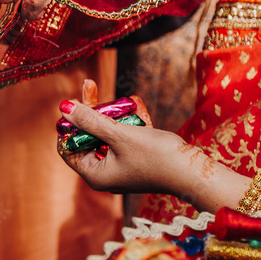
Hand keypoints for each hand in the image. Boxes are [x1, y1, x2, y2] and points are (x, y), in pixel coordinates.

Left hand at [59, 95, 209, 196]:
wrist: (196, 173)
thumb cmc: (156, 156)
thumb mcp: (119, 134)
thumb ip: (90, 120)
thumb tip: (64, 107)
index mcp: (94, 174)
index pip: (67, 147)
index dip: (68, 125)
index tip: (73, 103)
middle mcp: (105, 174)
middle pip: (87, 137)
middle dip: (93, 111)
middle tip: (90, 84)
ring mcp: (121, 168)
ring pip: (107, 135)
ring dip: (115, 115)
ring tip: (128, 100)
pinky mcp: (137, 161)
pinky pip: (125, 138)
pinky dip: (130, 124)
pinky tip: (139, 107)